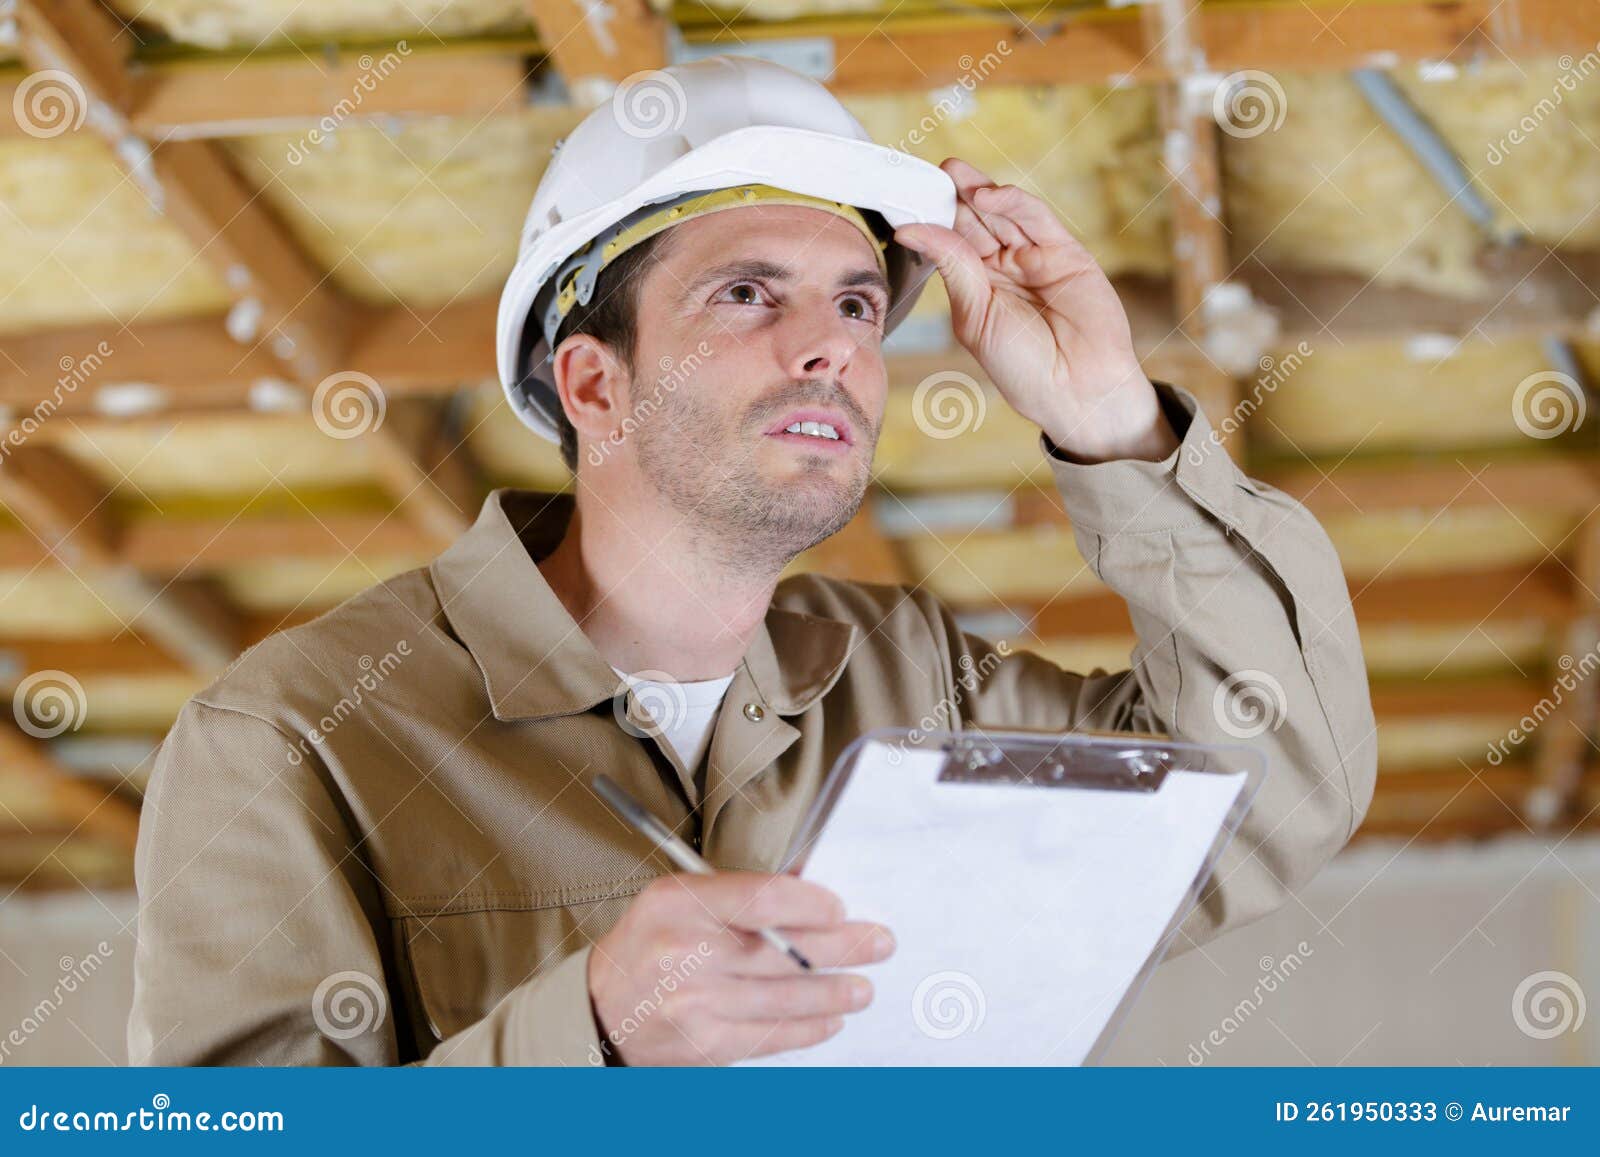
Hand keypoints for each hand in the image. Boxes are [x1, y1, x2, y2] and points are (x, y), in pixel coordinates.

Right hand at [587, 871, 893, 1064]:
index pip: (761, 900)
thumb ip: (736, 894)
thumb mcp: (676, 898)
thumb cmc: (647, 943)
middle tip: (880, 942)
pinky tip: (831, 1019)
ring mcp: (696, 1004)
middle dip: (843, 948)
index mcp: (679, 904)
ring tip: (864, 987)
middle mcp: (687, 953)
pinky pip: (771, 1036)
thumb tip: (809, 890)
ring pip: (785, 998)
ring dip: (835, 993)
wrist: (598, 1011)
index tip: (839, 907)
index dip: (810, 903)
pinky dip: (807, 1028)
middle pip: (783, 951)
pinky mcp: (706, 1044)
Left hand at [894, 156, 1177, 462]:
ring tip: (953, 172)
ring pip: (1004, 214)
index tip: (906, 196)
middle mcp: (1006, 268)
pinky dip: (1013, 202)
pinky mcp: (1065, 251)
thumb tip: (912, 230)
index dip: (933, 219)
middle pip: (976, 221)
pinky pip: (1036, 218)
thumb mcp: (975, 316)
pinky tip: (988, 195)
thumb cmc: (1023, 367)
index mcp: (978, 286)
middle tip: (929, 172)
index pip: (952, 242)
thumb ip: (953, 267)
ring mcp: (1035, 257)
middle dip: (954, 196)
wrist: (1075, 390)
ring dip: (979, 190)